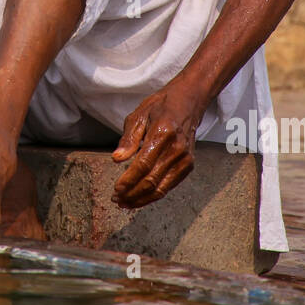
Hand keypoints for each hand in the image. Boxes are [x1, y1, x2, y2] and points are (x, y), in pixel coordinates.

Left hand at [111, 83, 202, 207]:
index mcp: (163, 133)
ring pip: (161, 188)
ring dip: (141, 199)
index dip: (128, 180)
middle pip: (151, 180)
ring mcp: (185, 158)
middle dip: (132, 194)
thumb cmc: (161, 106)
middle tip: (116, 199)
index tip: (116, 189)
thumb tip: (117, 159)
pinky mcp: (189, 165)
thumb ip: (128, 138)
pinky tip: (140, 197)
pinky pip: (169, 185)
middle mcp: (177, 148)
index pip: (143, 165)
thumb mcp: (139, 114)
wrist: (189, 101)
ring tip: (125, 203)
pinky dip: (154, 194)